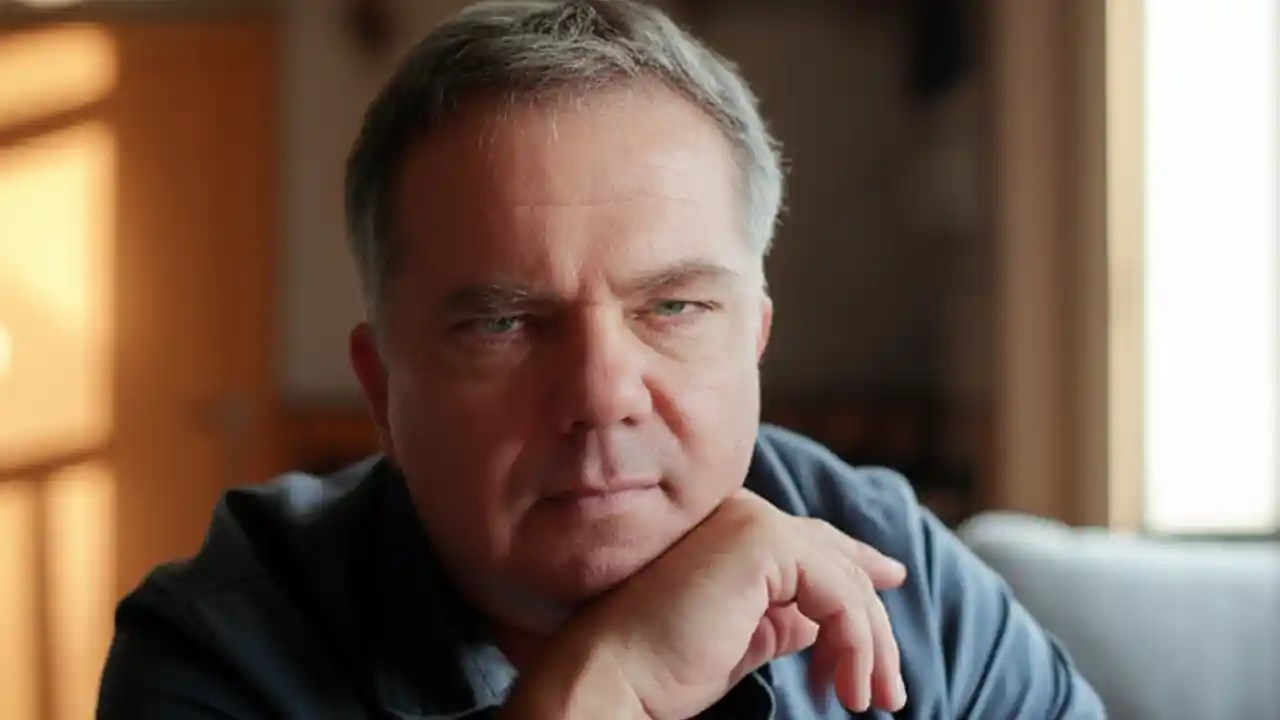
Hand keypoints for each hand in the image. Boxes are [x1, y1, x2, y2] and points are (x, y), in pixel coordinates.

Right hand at [509, 489, 907, 718]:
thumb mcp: (740, 641)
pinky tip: (849, 687)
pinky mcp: (763, 542)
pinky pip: (839, 594)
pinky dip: (856, 644)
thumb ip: (783, 621)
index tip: (888, 603)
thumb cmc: (661, 668)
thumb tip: (825, 624)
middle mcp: (742, 512)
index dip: (857, 569)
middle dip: (873, 629)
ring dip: (870, 646)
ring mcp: (752, 521)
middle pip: (837, 562)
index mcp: (730, 529)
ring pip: (846, 581)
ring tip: (868, 700)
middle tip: (889, 691)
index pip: (811, 542)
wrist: (614, 674)